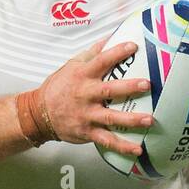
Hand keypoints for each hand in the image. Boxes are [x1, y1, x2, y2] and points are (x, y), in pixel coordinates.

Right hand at [33, 41, 154, 156]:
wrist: (39, 113)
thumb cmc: (58, 88)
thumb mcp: (71, 66)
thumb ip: (91, 54)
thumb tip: (108, 38)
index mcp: (82, 76)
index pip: (101, 61)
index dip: (117, 52)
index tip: (133, 46)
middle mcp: (85, 95)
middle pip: (109, 90)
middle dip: (129, 87)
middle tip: (147, 84)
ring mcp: (87, 115)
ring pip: (111, 117)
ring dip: (131, 119)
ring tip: (149, 119)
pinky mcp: (88, 132)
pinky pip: (107, 140)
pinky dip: (123, 146)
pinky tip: (138, 149)